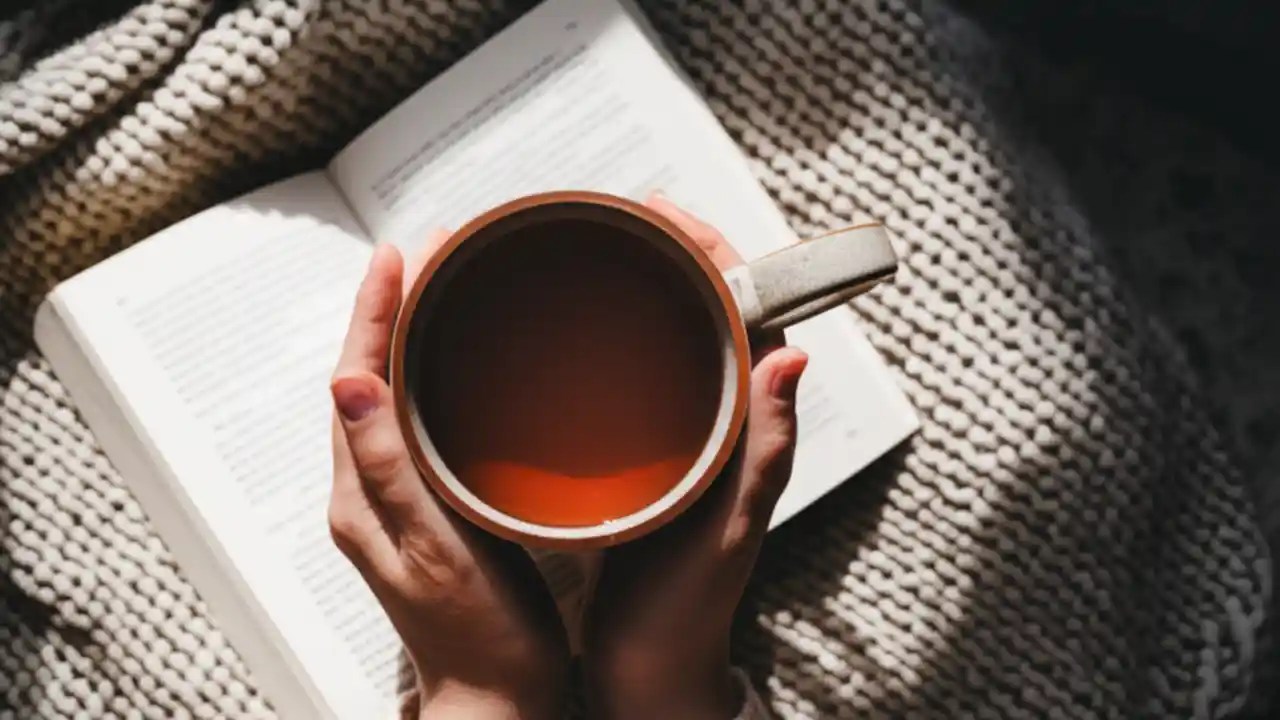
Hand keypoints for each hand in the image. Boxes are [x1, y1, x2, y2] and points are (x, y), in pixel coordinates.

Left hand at [329, 234, 568, 719]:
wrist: (496, 697)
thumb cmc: (479, 633)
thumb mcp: (434, 550)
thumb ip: (389, 470)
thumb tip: (345, 382)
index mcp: (362, 494)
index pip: (356, 378)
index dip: (374, 311)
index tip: (400, 251)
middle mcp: (367, 490)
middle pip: (368, 376)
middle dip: (392, 308)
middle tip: (433, 251)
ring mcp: (393, 501)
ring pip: (391, 396)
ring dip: (408, 336)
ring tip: (443, 286)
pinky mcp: (424, 509)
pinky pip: (416, 423)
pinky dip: (430, 376)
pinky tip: (460, 364)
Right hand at [584, 194, 808, 718]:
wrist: (652, 663)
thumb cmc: (693, 606)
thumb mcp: (728, 526)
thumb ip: (763, 450)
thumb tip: (796, 358)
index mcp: (748, 423)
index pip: (741, 310)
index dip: (708, 250)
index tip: (661, 210)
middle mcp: (718, 419)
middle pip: (700, 312)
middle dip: (665, 255)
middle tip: (614, 216)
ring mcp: (678, 434)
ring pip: (664, 340)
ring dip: (634, 291)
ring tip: (588, 252)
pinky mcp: (641, 455)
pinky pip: (628, 379)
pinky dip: (605, 343)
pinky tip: (565, 335)